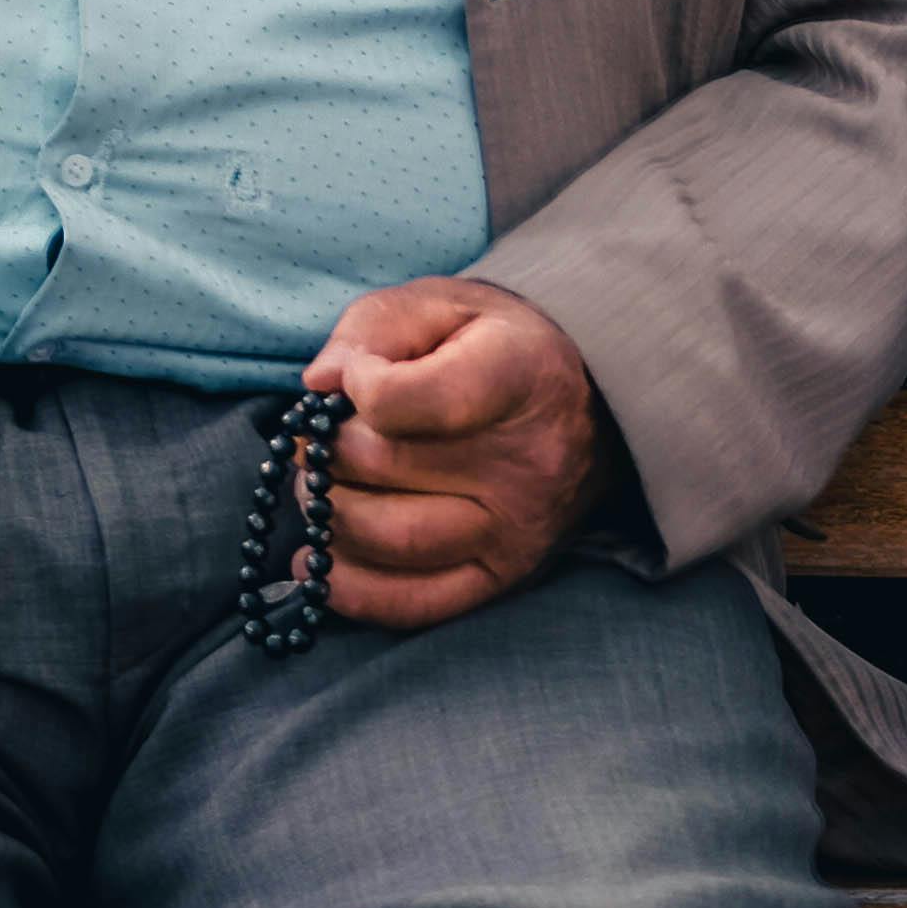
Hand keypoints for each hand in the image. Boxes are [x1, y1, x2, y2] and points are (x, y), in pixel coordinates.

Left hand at [295, 276, 615, 629]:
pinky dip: (352, 590)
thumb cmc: (498, 347)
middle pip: (384, 466)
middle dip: (328, 449)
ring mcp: (519, 528)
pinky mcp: (505, 575)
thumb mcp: (442, 304)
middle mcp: (527, 462)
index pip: (405, 400)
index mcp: (517, 377)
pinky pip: (416, 603)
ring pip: (391, 538)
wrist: (590, 402)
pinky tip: (316, 559)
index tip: (353, 379)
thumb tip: (321, 384)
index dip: (356, 387)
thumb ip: (373, 330)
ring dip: (329, 512)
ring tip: (324, 486)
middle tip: (319, 437)